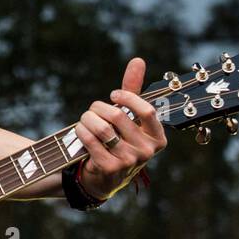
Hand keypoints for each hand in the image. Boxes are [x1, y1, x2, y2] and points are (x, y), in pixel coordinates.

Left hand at [72, 57, 167, 199]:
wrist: (104, 178)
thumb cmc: (119, 140)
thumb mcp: (129, 117)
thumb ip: (133, 90)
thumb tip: (137, 60)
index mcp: (158, 138)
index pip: (146, 110)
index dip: (126, 98)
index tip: (113, 95)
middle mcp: (147, 152)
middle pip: (119, 117)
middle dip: (99, 108)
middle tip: (92, 109)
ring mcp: (129, 162)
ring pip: (103, 129)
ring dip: (88, 119)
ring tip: (85, 119)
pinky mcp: (110, 169)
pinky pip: (91, 141)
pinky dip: (81, 131)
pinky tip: (80, 130)